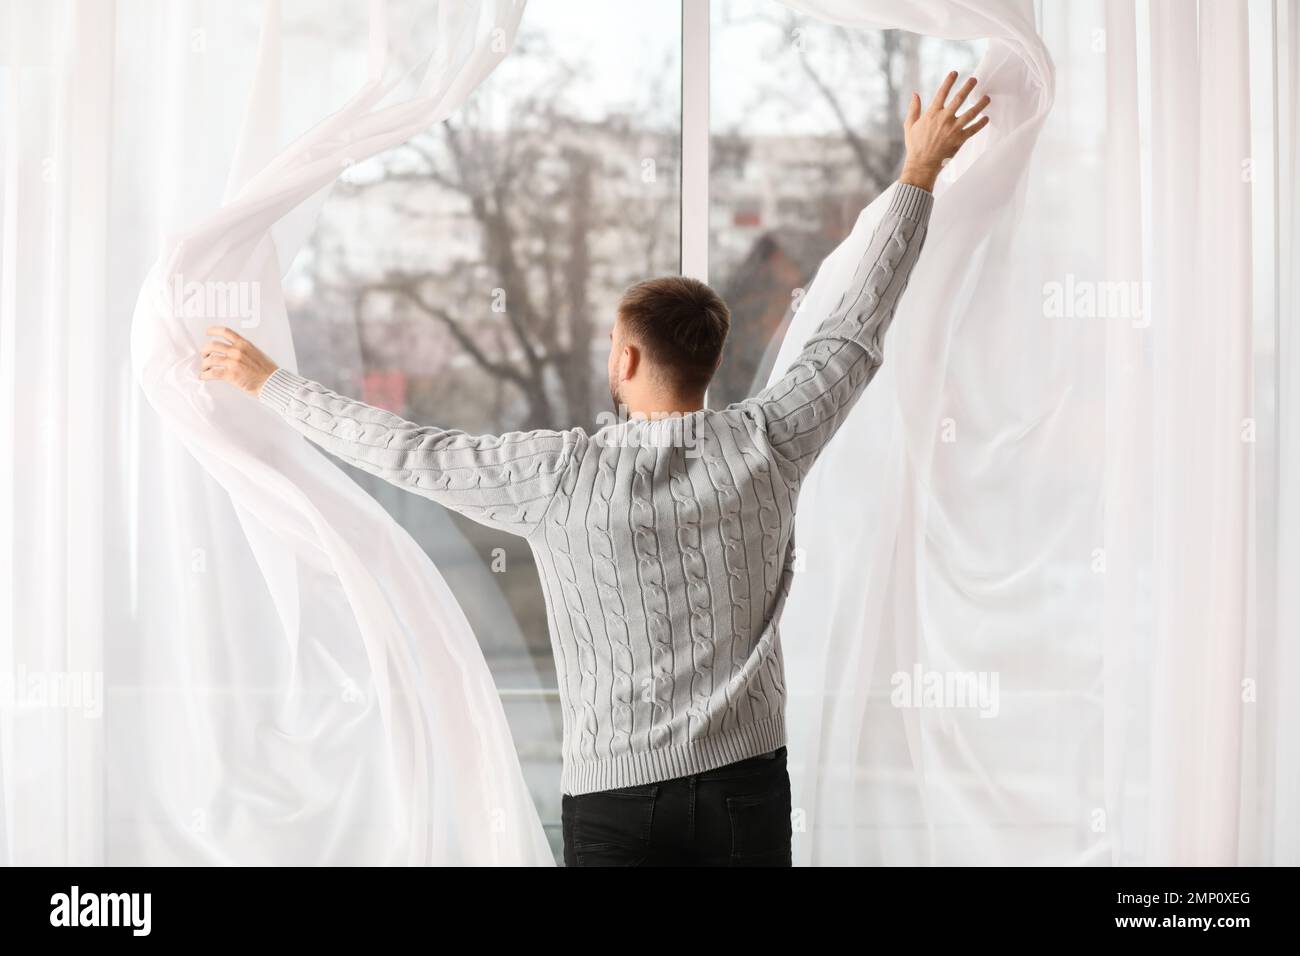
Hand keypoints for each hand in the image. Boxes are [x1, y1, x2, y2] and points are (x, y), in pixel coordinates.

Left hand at [199, 326, 277, 395]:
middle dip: (205, 350)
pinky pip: (212, 373)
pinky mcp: (231, 374)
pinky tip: (204, 377)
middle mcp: (237, 351)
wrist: (272, 382)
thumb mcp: (257, 353)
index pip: (225, 332)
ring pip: (210, 359)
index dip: (213, 330)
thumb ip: (245, 350)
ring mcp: (233, 362)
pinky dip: (205, 375)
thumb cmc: (267, 371)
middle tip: (204, 355)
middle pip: (212, 345)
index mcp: (244, 344)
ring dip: (204, 364)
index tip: (207, 332)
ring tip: (204, 368)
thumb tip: (234, 351)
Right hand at [900, 72, 990, 190]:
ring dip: (980, 104)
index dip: (949, 81)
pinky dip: (981, 123)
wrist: (922, 164)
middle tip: (975, 79)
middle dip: (968, 87)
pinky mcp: (959, 139)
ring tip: (987, 97)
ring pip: (971, 113)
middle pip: (959, 99)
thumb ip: (913, 109)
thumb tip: (915, 94)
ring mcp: (953, 129)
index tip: (955, 72)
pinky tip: (986, 118)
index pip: (942, 93)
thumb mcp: (909, 126)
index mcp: (932, 114)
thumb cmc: (915, 146)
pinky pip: (973, 129)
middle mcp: (944, 119)